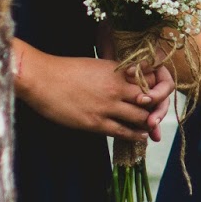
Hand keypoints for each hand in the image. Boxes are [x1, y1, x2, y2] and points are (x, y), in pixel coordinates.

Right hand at [16, 46, 174, 140]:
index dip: (156, 86)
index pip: (150, 78)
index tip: (157, 92)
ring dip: (148, 122)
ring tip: (152, 126)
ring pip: (141, 116)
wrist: (42, 79)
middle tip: (159, 112)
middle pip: (151, 98)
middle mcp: (117, 87)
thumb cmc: (65, 70)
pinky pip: (123, 131)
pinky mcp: (96, 122)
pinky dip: (135, 134)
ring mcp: (108, 106)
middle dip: (157, 106)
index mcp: (117, 70)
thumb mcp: (95, 65)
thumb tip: (124, 78)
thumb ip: (113, 73)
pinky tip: (141, 136)